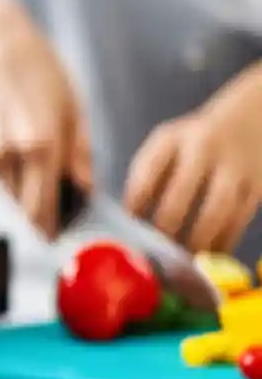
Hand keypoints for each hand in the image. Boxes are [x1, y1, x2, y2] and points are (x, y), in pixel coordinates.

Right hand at [0, 0, 92, 238]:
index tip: (65, 235)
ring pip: (9, 197)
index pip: (44, 209)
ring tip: (44, 181)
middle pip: (24, 211)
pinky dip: (12, 181)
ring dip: (26, 199)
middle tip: (60, 215)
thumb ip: (80, 156)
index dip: (55, 229)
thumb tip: (85, 191)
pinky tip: (25, 162)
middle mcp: (8, 155)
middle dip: (42, 218)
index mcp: (40, 146)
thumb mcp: (73, 108)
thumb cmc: (38, 72)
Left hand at [125, 62, 261, 252]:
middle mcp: (203, 149)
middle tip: (157, 250)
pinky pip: (240, 220)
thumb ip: (148, 175)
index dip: (136, 204)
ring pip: (217, 211)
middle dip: (167, 225)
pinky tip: (210, 256)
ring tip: (184, 259)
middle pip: (182, 192)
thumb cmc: (194, 141)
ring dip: (198, 240)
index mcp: (172, 139)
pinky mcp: (257, 186)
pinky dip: (223, 242)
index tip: (129, 226)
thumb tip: (132, 220)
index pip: (147, 173)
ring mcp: (234, 167)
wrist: (250, 119)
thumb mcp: (166, 144)